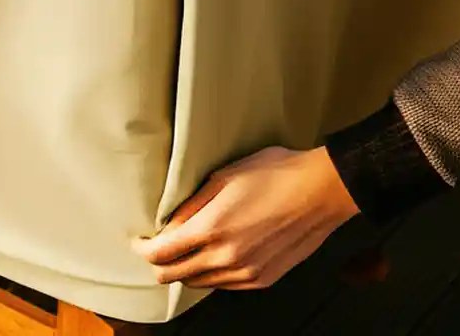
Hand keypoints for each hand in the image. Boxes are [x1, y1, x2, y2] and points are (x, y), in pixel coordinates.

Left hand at [132, 146, 358, 289]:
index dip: (142, 249)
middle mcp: (226, 257)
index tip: (139, 241)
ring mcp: (246, 273)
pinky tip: (214, 255)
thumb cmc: (274, 174)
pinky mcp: (263, 279)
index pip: (160, 254)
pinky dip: (211, 274)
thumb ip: (191, 206)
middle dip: (159, 262)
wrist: (320, 191)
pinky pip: (224, 285)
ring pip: (198, 283)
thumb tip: (168, 224)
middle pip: (173, 275)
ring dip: (185, 269)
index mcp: (212, 229)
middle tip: (158, 247)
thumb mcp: (222, 178)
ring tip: (187, 249)